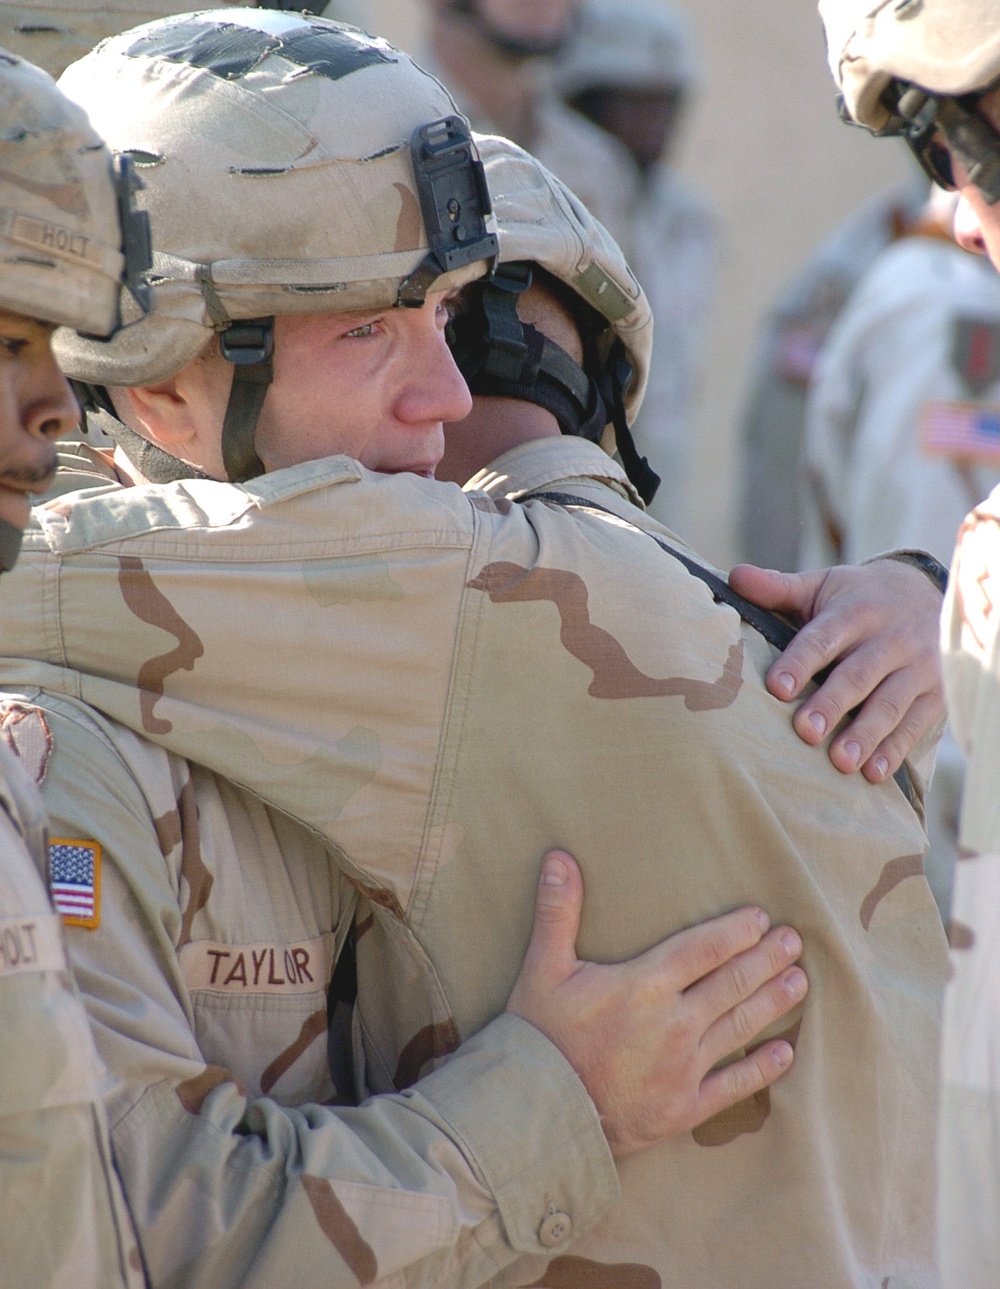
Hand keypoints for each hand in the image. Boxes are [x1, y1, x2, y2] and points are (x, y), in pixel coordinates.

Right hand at [505, 851, 806, 1156]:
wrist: (538, 1114)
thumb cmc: (539, 1036)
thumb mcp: (543, 968)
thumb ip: (557, 911)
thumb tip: (559, 857)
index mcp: (644, 985)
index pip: (702, 949)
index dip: (735, 931)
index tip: (761, 918)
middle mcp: (674, 1023)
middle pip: (731, 983)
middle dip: (766, 959)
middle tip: (794, 942)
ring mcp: (683, 1068)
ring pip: (740, 1027)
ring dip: (772, 1002)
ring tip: (799, 981)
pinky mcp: (684, 1108)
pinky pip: (733, 1086)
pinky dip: (762, 1069)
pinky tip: (785, 1053)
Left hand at [728, 560, 944, 782]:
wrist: (922, 593)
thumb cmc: (853, 599)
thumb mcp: (820, 586)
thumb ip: (778, 588)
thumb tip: (735, 577)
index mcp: (855, 611)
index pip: (823, 638)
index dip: (800, 663)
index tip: (776, 689)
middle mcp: (890, 638)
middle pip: (858, 675)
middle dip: (832, 703)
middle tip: (806, 731)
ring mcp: (916, 667)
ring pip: (889, 703)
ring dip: (865, 734)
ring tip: (840, 762)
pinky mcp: (934, 693)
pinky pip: (915, 724)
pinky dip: (894, 750)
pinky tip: (872, 774)